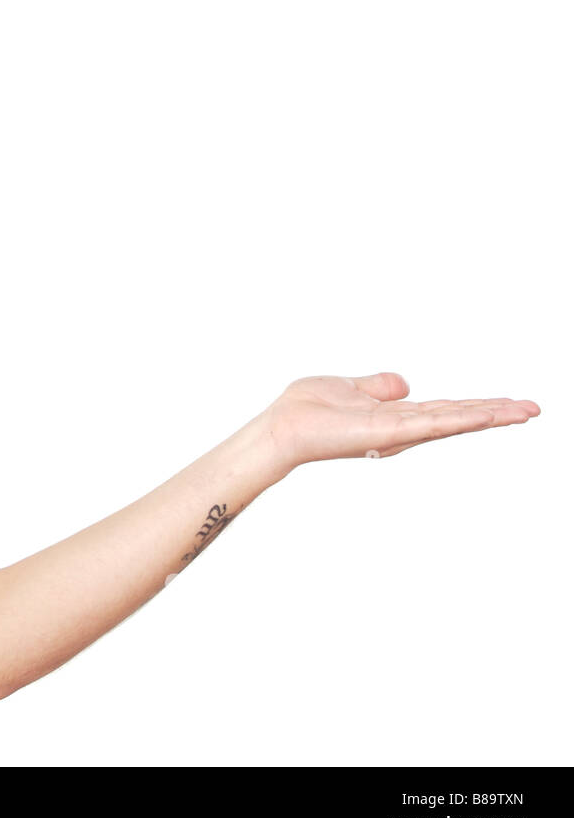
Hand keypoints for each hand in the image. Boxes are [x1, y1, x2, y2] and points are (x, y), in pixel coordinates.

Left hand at [261, 372, 539, 471]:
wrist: (282, 427)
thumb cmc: (306, 410)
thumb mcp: (349, 387)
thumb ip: (378, 386)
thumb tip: (405, 384)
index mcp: (394, 417)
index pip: (444, 410)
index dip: (476, 407)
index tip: (509, 403)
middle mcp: (401, 429)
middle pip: (457, 418)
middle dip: (495, 413)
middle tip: (534, 409)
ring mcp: (398, 433)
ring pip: (453, 421)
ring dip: (490, 415)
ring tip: (526, 411)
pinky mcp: (389, 433)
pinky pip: (432, 423)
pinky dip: (461, 419)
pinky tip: (488, 415)